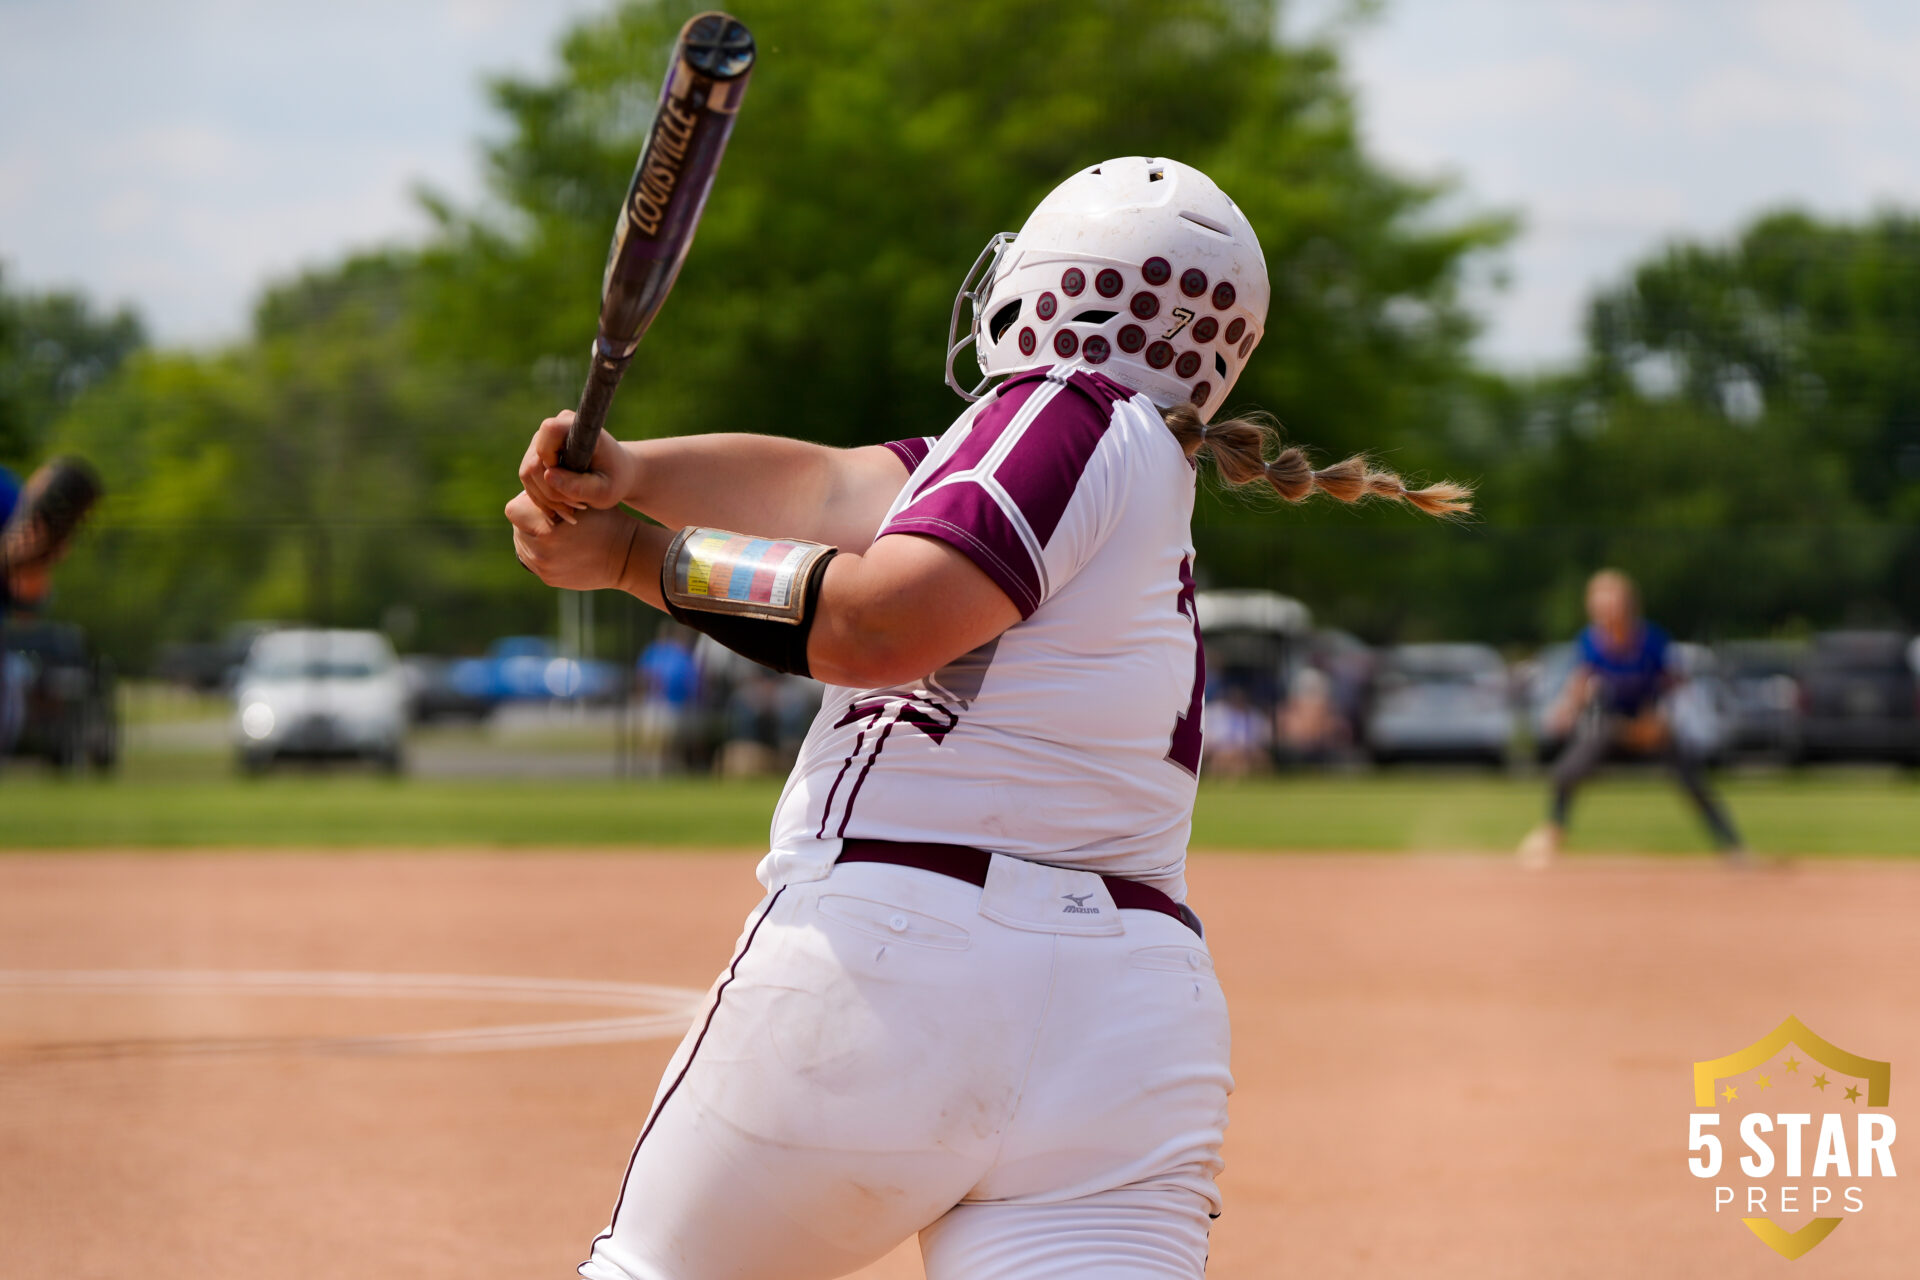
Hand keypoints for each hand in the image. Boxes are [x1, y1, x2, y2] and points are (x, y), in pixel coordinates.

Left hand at [506, 491, 641, 591]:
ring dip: (533, 534)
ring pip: (522, 543)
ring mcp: (544, 569)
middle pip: (517, 526)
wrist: (626, 557)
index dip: (527, 502)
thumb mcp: (582, 500)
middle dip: (530, 518)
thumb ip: (553, 493)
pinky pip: (532, 559)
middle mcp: (541, 554)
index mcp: (547, 532)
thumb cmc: (606, 522)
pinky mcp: (549, 578)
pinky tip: (559, 543)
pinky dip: (540, 550)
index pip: (514, 510)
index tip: (543, 500)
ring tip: (555, 528)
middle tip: (551, 513)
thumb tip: (529, 484)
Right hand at [518, 411, 637, 519]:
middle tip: (577, 508)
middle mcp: (553, 428)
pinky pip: (528, 479)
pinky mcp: (535, 455)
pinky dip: (543, 498)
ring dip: (547, 498)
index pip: (549, 432)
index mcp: (576, 426)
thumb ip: (579, 486)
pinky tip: (563, 507)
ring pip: (527, 473)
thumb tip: (547, 476)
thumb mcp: (605, 489)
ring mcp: (541, 441)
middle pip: (534, 463)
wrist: (616, 473)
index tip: (574, 479)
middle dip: (552, 492)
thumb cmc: (615, 479)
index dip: (552, 459)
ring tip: (572, 509)